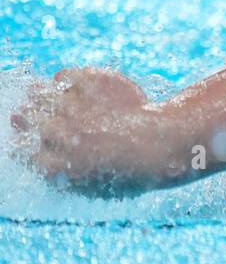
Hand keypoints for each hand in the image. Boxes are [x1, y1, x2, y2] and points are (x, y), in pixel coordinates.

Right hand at [10, 68, 171, 196]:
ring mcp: (72, 107)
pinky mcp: (89, 85)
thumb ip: (66, 176)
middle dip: (30, 116)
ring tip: (59, 100)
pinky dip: (65, 80)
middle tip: (44, 115)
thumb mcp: (96, 186)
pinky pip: (64, 77)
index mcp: (55, 165)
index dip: (26, 143)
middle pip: (27, 118)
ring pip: (39, 94)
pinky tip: (75, 87)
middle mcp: (58, 134)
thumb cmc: (134, 172)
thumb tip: (44, 167)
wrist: (165, 147)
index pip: (22, 151)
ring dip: (41, 95)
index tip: (35, 140)